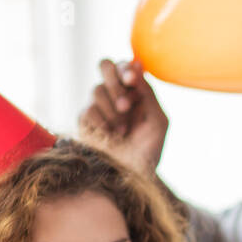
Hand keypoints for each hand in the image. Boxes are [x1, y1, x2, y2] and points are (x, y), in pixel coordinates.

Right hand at [79, 58, 168, 172]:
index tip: (132, 80)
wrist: (132, 176)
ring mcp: (98, 105)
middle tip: (126, 106)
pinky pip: (88, 110)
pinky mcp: (84, 120)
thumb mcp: (157, 121)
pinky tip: (111, 137)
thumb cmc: (148, 150)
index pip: (125, 66)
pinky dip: (102, 124)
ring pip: (96, 90)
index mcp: (134, 91)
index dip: (126, 68)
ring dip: (113, 111)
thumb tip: (137, 64)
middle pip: (104, 65)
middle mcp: (115, 94)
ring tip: (123, 131)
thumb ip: (148, 93)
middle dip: (115, 82)